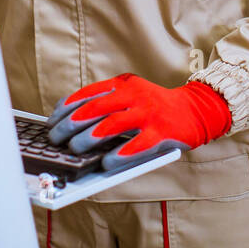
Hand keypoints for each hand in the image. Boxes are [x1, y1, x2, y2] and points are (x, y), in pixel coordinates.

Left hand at [46, 73, 231, 172]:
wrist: (195, 110)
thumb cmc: (156, 107)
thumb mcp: (131, 96)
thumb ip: (108, 104)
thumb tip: (72, 122)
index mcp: (124, 85)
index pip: (89, 93)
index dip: (68, 107)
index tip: (53, 119)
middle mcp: (135, 95)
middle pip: (96, 108)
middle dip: (71, 124)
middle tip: (57, 138)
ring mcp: (149, 113)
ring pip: (113, 124)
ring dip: (89, 138)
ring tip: (75, 149)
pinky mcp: (161, 132)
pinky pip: (137, 144)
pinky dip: (120, 154)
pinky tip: (106, 162)